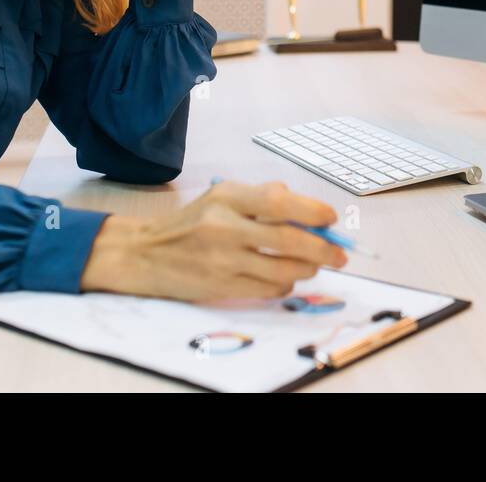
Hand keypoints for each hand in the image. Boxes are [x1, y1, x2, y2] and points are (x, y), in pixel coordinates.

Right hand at [79, 179, 347, 301]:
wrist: (145, 253)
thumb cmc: (192, 221)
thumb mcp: (221, 196)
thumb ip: (262, 197)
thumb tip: (307, 208)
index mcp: (228, 197)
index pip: (280, 202)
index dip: (313, 212)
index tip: (331, 219)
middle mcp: (225, 227)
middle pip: (289, 240)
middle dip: (323, 249)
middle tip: (340, 254)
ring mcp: (223, 260)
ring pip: (283, 270)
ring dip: (308, 270)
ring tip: (313, 266)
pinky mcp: (221, 287)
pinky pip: (267, 290)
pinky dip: (285, 285)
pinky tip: (285, 279)